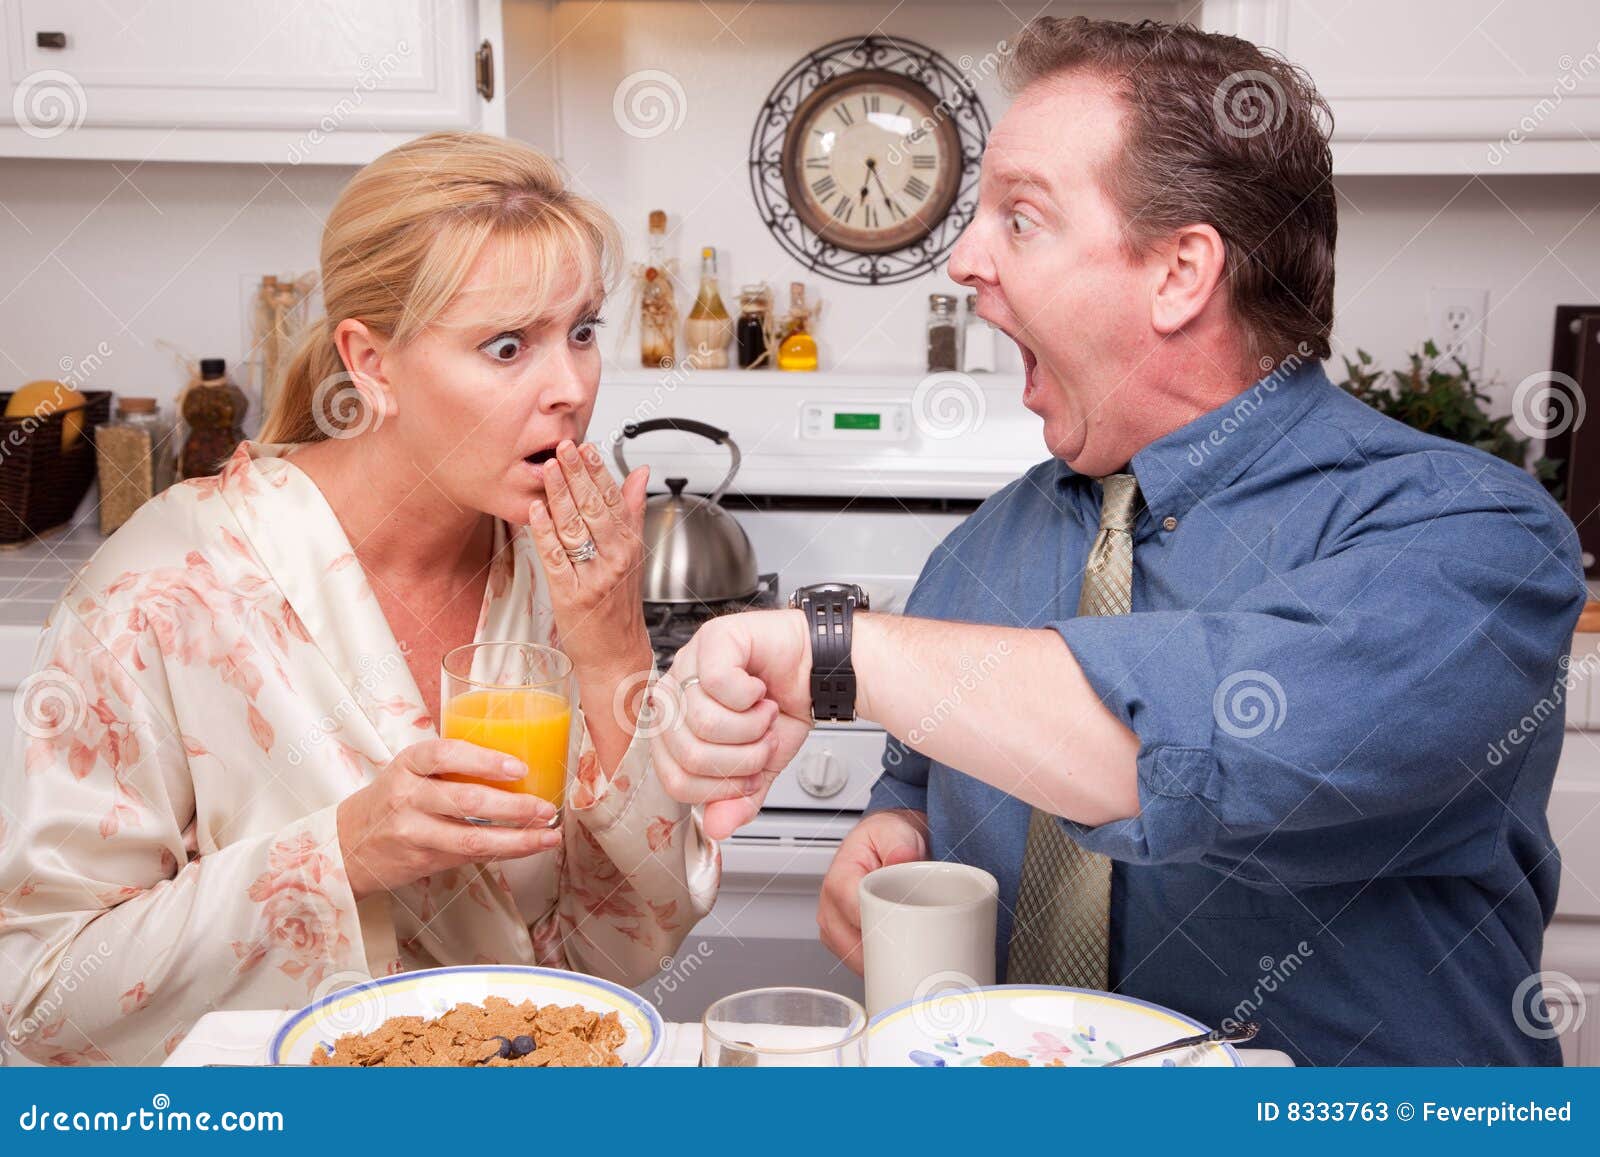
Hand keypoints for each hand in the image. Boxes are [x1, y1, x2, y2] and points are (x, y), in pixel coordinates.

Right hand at [336, 740, 560, 900]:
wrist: (347, 844)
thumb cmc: (393, 799)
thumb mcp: (411, 772)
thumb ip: (452, 767)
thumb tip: (520, 766)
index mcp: (408, 764)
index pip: (445, 754)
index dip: (484, 760)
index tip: (518, 767)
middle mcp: (407, 797)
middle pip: (466, 801)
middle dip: (514, 806)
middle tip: (546, 807)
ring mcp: (413, 832)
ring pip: (472, 839)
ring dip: (517, 839)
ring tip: (548, 835)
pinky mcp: (422, 861)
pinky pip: (470, 857)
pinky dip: (504, 852)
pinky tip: (527, 847)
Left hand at [526, 440, 650, 678]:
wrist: (616, 655)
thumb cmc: (619, 607)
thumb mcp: (633, 555)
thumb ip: (633, 511)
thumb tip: (639, 472)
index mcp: (629, 545)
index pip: (615, 499)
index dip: (599, 471)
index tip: (586, 446)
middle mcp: (615, 559)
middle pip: (596, 509)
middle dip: (578, 475)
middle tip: (563, 446)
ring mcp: (595, 577)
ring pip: (576, 529)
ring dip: (560, 496)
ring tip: (549, 469)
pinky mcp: (572, 596)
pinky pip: (557, 559)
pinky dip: (545, 534)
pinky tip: (536, 513)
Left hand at [652, 609, 812, 838]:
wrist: (819, 672)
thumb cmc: (784, 707)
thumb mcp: (762, 767)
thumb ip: (738, 799)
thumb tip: (717, 828)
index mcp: (675, 727)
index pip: (674, 779)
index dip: (720, 787)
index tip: (750, 775)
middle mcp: (674, 694)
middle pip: (689, 753)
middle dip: (741, 758)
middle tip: (763, 740)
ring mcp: (689, 663)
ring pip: (704, 721)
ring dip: (751, 727)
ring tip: (764, 713)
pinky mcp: (713, 639)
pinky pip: (716, 683)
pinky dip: (751, 696)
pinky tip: (760, 690)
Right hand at [817, 809, 929, 973]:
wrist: (887, 843)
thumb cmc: (888, 839)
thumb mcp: (896, 832)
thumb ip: (900, 845)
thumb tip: (904, 859)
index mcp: (839, 880)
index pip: (856, 916)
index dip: (883, 930)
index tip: (910, 935)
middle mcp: (830, 906)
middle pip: (853, 947)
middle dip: (886, 953)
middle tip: (917, 950)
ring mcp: (833, 926)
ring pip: (855, 960)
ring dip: (882, 962)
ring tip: (909, 952)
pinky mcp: (841, 939)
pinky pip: (857, 962)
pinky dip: (878, 963)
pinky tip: (897, 956)